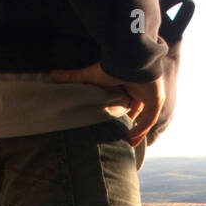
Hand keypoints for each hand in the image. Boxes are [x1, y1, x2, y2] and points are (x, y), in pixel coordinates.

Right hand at [49, 62, 164, 148]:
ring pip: (143, 117)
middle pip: (134, 110)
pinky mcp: (155, 101)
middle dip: (127, 123)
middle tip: (117, 137)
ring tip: (125, 144)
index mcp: (125, 85)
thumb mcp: (89, 76)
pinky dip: (141, 130)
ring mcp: (149, 96)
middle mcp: (138, 91)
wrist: (131, 61)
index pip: (123, 101)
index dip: (118, 113)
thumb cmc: (111, 66)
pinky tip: (131, 141)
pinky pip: (149, 119)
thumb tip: (50, 74)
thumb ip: (71, 77)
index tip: (109, 125)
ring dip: (136, 131)